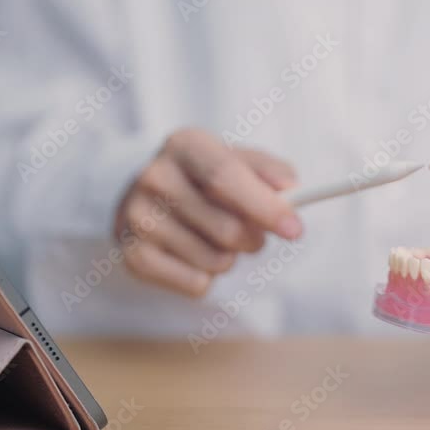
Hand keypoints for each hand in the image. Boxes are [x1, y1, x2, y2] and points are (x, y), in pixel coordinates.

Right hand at [114, 128, 301, 296]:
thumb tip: (291, 188)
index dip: (264, 206)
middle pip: (226, 228)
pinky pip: (196, 284)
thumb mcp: (236, 161)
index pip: (225, 177)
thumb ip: (269, 171)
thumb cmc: (205, 180)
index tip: (295, 230)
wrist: (148, 198)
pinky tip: (192, 255)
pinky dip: (207, 277)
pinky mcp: (133, 256)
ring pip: (215, 262)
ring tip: (215, 241)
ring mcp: (138, 218)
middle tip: (254, 236)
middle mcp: (154, 178)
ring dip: (230, 259)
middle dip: (254, 240)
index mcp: (184, 145)